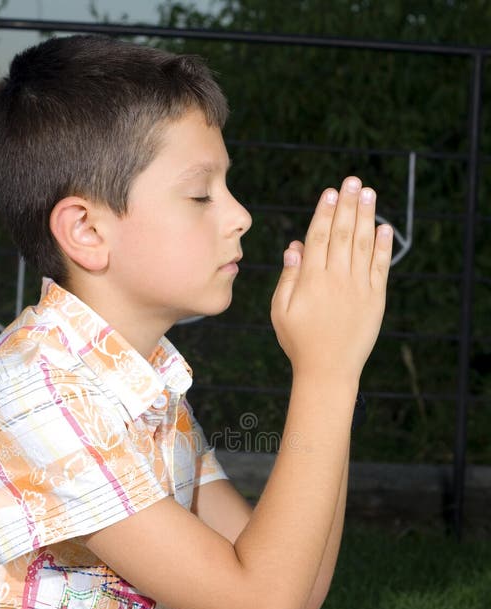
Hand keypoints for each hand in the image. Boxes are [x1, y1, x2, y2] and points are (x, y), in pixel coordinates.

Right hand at [271, 176, 392, 381]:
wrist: (327, 370)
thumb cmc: (298, 341)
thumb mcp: (281, 310)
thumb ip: (289, 276)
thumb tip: (295, 245)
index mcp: (311, 279)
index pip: (319, 236)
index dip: (325, 211)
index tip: (330, 191)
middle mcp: (336, 279)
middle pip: (344, 233)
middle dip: (348, 204)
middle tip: (352, 181)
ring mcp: (358, 288)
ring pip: (363, 244)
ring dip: (367, 216)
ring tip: (369, 193)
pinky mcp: (375, 299)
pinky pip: (381, 267)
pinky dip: (383, 246)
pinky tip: (384, 227)